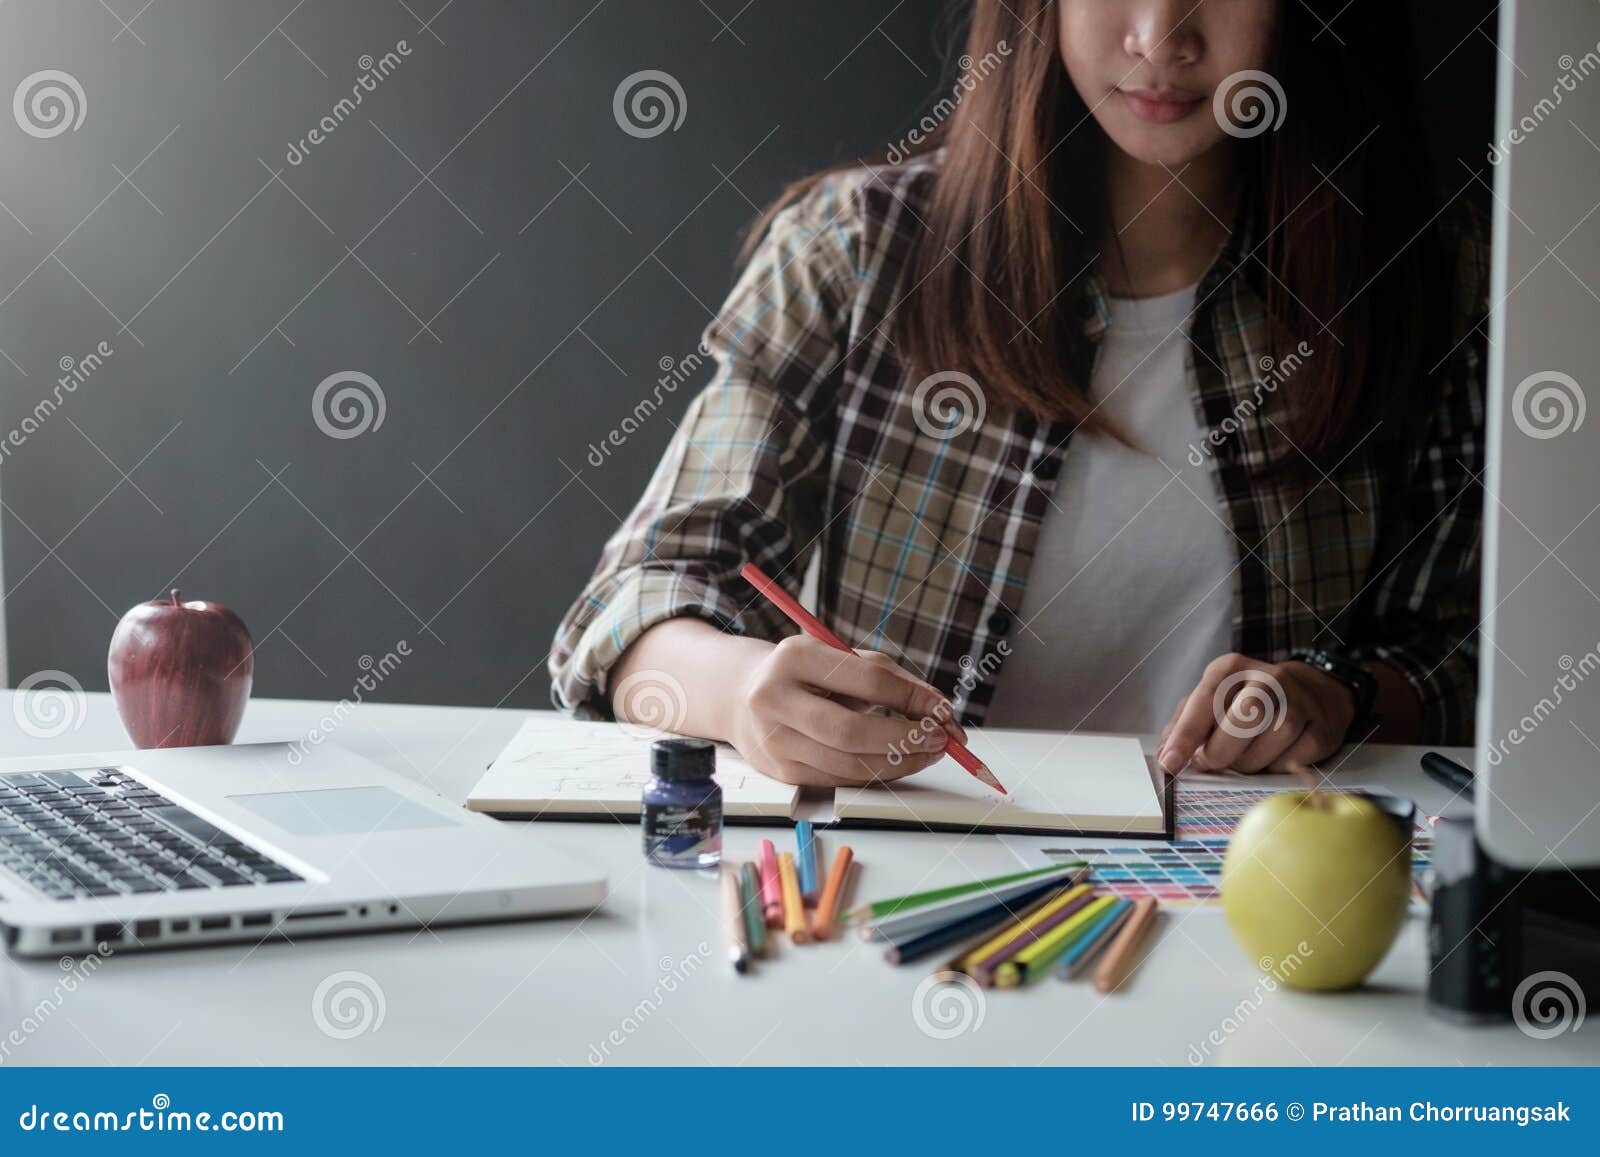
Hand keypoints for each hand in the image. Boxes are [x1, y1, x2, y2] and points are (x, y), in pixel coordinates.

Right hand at [726, 634, 965, 786]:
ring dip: (897, 763)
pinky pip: (838, 779)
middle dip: (906, 739)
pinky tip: (894, 762)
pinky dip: (874, 774)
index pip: (868, 681)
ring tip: (924, 752)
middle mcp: (776, 699)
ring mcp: (774, 739)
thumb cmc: (804, 673)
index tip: (942, 710)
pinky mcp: (780, 770)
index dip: (913, 698)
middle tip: (939, 739)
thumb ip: (891, 679)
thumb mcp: (840, 658)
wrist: (740, 694)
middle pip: (854, 732)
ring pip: (848, 764)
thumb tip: (940, 710)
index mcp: (795, 657)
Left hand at [1156, 653, 1355, 773]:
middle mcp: (1268, 679)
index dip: (1185, 737)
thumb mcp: (1212, 699)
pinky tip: (1274, 753)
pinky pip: (1288, 764)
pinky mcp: (1321, 730)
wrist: (1312, 692)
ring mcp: (1300, 703)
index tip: (1170, 763)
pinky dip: (1274, 767)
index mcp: (1230, 669)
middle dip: (1218, 754)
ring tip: (1245, 753)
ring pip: (1263, 751)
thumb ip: (1184, 723)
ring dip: (1246, 764)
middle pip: (1238, 725)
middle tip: (1210, 761)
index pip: (1203, 703)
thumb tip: (1166, 754)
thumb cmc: (1247, 699)